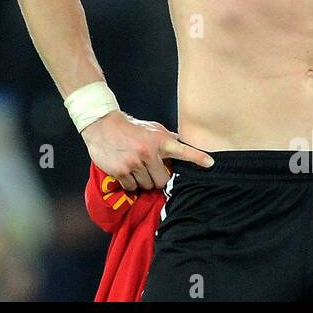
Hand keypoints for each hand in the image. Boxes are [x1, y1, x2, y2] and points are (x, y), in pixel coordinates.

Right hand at [80, 111, 213, 191]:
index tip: (211, 164)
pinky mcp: (121, 171)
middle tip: (149, 169)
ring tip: (135, 167)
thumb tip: (183, 144)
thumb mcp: (152, 128)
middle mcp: (148, 152)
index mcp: (159, 140)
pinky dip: (130, 183)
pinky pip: (132, 187)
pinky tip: (125, 170)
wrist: (102, 125)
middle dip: (157, 178)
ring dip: (142, 181)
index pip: (183, 150)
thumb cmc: (130, 127)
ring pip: (147, 185)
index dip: (198, 158)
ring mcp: (134, 163)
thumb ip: (167, 138)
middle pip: (163, 180)